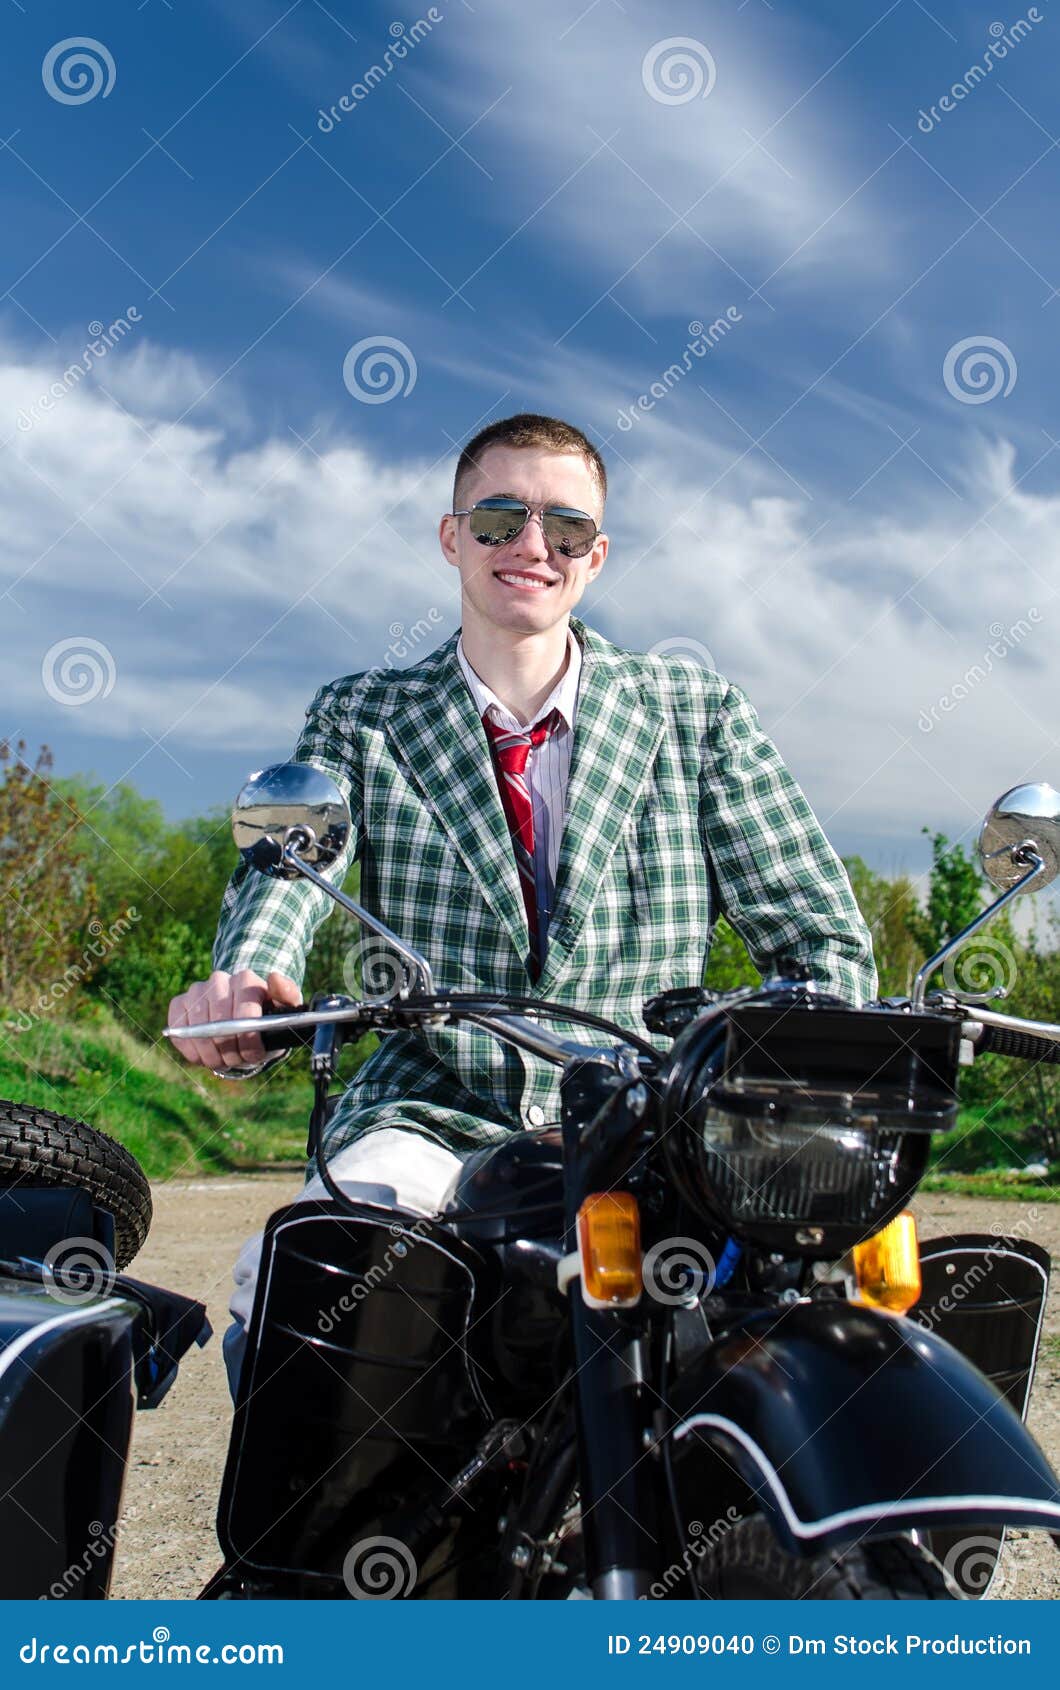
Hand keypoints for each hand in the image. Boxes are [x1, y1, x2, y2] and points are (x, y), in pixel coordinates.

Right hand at [167, 969, 301, 1069]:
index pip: (245, 1015)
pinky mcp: (179, 1003)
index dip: (249, 1041)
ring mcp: (196, 990)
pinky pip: (179, 1032)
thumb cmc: (265, 1014)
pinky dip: (192, 1051)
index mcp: (246, 979)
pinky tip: (205, 1056)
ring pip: (198, 1031)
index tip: (254, 1056)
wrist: (242, 1014)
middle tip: (237, 1061)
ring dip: (212, 1055)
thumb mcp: (284, 1007)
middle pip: (220, 1026)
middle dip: (230, 1051)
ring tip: (223, 1060)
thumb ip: (287, 994)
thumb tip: (274, 978)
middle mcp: (218, 980)